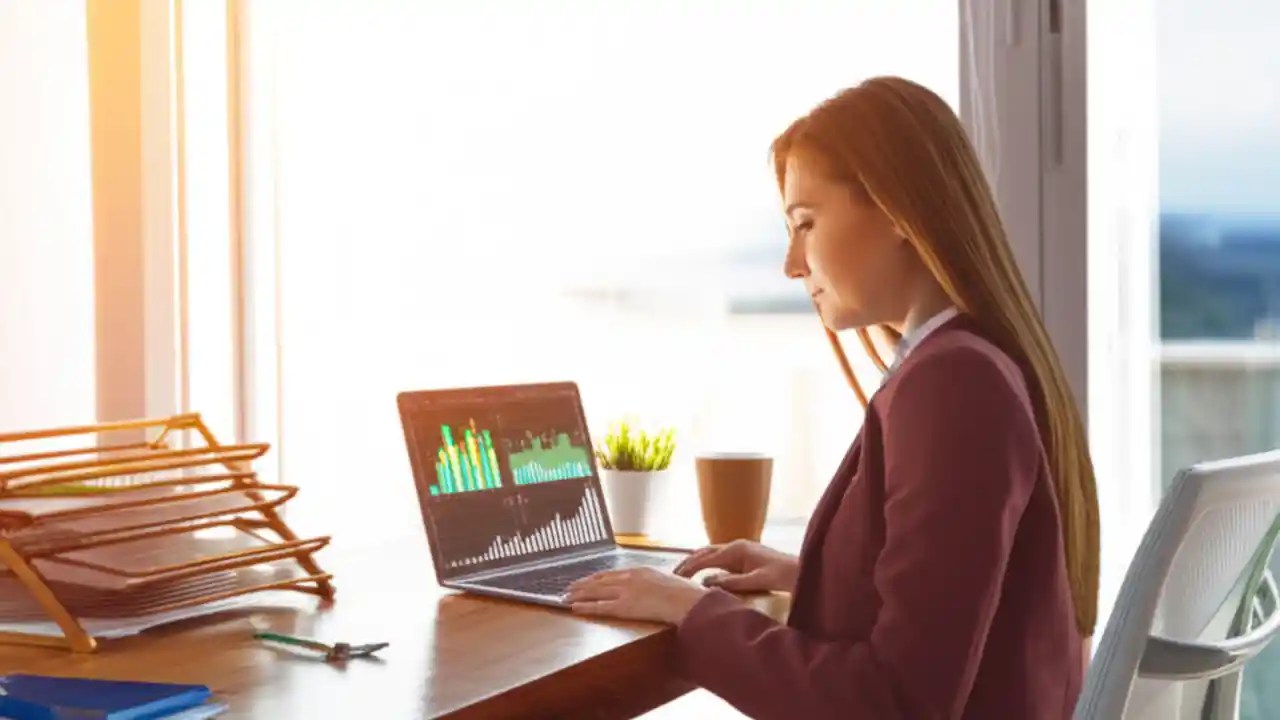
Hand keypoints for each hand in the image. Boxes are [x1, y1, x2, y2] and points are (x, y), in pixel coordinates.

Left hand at [565, 567, 709, 623]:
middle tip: (569, 586)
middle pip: (600, 580)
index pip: (613, 573)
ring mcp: (626, 592)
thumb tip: (659, 589)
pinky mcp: (625, 606)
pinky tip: (574, 607)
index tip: (588, 579)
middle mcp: (630, 578)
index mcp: (640, 570)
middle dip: (583, 584)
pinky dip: (586, 606)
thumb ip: (658, 583)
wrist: (687, 600)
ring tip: (566, 596)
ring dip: (579, 594)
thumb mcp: (670, 581)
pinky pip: (600, 606)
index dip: (598, 577)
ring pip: (596, 591)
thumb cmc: (685, 593)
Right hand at [673, 539, 798, 593]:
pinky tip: (703, 573)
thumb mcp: (756, 581)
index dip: (689, 568)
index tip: (675, 578)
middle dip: (688, 562)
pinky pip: (720, 559)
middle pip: (705, 552)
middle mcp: (736, 546)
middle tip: (672, 575)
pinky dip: (707, 564)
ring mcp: (740, 551)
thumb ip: (731, 582)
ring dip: (696, 562)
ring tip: (682, 574)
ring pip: (711, 554)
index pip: (705, 558)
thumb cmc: (783, 576)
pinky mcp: (744, 558)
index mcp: (737, 549)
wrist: (802, 571)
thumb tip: (706, 584)